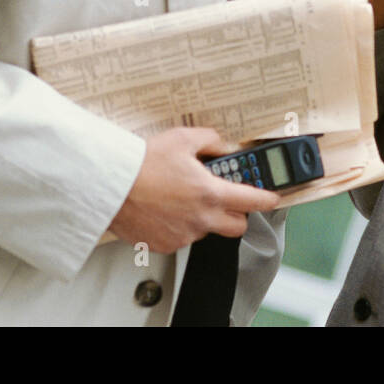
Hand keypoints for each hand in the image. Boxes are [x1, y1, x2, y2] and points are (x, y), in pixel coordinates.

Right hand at [109, 127, 280, 253]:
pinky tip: (166, 209)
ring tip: (183, 198)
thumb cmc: (142, 164)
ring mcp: (183, 235)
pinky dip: (180, 225)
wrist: (111, 186)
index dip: (267, 199)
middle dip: (237, 213)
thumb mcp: (181, 139)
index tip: (272, 197)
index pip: (253, 201)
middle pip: (236, 226)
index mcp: (210, 193)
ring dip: (204, 217)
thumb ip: (210, 140)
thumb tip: (222, 144)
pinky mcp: (165, 244)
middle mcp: (201, 218)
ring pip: (206, 230)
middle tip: (227, 198)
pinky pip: (182, 237)